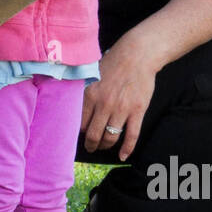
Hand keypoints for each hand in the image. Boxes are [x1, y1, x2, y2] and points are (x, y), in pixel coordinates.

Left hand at [81, 38, 157, 160]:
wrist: (138, 54)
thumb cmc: (113, 62)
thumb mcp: (92, 74)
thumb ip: (84, 91)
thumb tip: (73, 104)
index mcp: (90, 95)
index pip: (79, 123)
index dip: (78, 133)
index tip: (79, 135)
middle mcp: (104, 105)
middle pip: (93, 134)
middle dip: (90, 144)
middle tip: (90, 147)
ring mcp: (121, 110)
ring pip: (110, 138)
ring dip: (105, 146)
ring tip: (103, 147)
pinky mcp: (137, 111)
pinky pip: (131, 136)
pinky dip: (126, 149)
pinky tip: (122, 156)